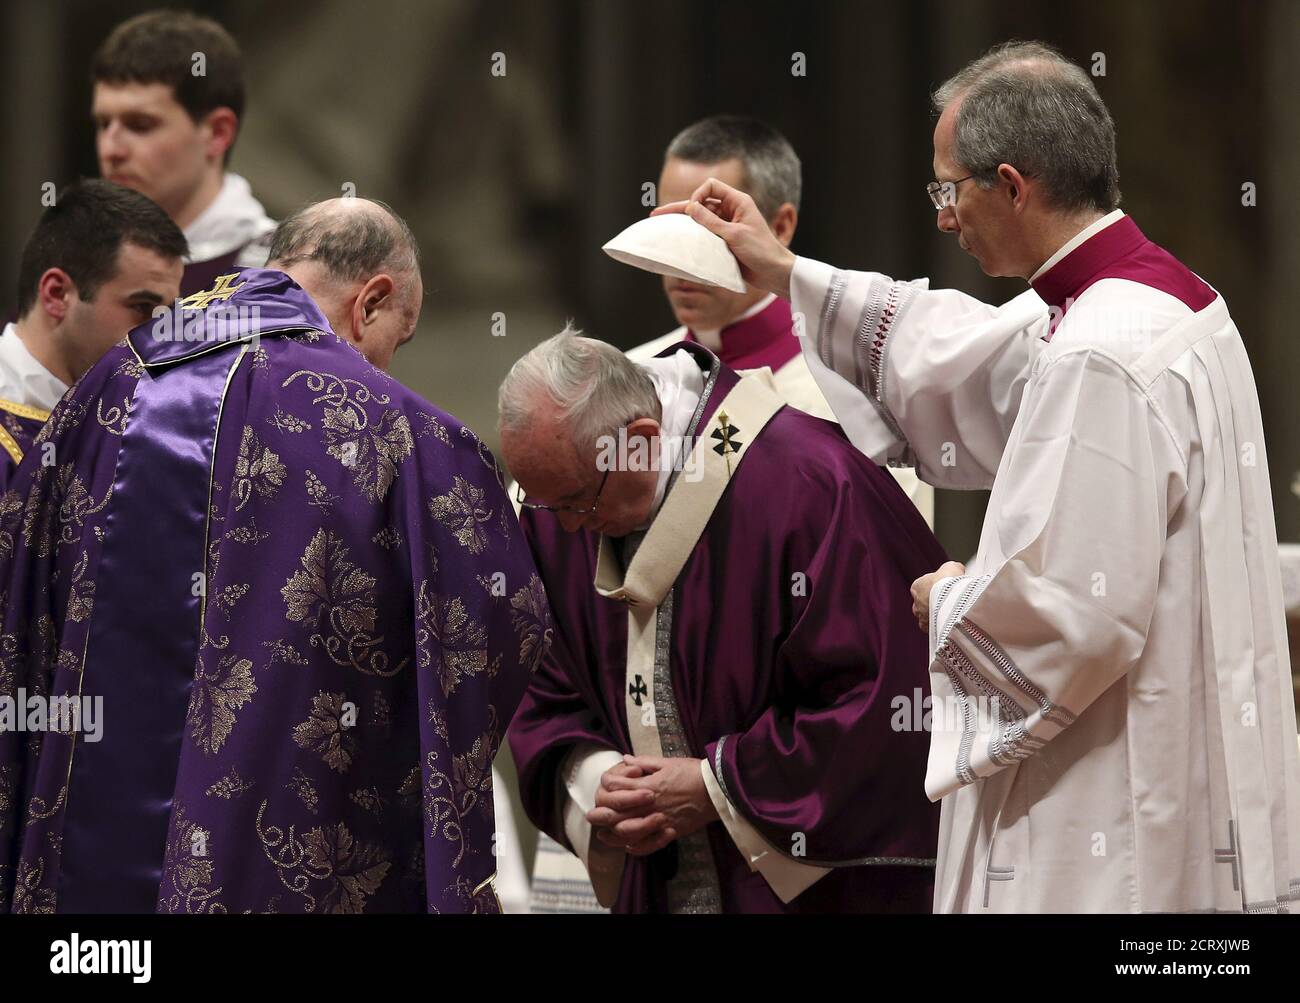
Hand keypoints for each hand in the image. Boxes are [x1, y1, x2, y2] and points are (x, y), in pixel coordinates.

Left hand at [586, 755, 717, 855]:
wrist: (716, 789)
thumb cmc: (693, 772)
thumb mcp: (667, 762)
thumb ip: (644, 762)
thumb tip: (626, 759)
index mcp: (647, 785)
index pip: (615, 786)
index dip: (608, 783)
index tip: (608, 783)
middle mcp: (648, 804)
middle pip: (615, 812)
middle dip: (600, 813)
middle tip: (592, 816)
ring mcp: (658, 820)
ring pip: (627, 832)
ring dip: (612, 834)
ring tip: (604, 835)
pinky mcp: (669, 832)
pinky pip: (648, 845)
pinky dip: (635, 848)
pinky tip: (628, 846)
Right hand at [651, 178, 796, 298]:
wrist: (774, 273)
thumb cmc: (761, 251)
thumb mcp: (734, 235)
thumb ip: (710, 221)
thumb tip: (689, 207)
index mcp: (737, 202)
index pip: (711, 187)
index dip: (698, 195)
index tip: (693, 211)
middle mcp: (731, 211)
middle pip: (701, 204)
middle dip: (680, 209)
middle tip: (656, 215)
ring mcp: (727, 227)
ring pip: (701, 221)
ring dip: (685, 224)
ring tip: (663, 229)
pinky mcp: (724, 242)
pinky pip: (705, 235)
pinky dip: (693, 237)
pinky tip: (679, 242)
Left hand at [911, 561, 966, 631]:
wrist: (953, 600)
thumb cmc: (949, 583)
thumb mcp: (952, 567)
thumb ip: (951, 569)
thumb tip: (957, 569)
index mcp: (917, 586)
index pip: (923, 587)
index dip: (936, 588)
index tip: (946, 588)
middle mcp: (916, 603)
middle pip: (923, 604)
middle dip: (934, 604)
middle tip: (948, 603)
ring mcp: (922, 618)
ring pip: (927, 618)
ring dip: (937, 617)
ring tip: (952, 616)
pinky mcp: (930, 630)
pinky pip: (934, 630)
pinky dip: (941, 629)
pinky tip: (951, 626)